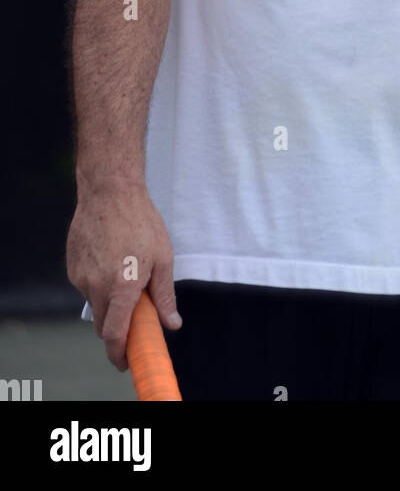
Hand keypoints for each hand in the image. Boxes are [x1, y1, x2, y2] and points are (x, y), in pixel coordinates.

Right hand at [66, 184, 181, 370]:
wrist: (109, 191)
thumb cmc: (142, 222)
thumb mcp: (163, 257)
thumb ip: (165, 295)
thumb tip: (172, 324)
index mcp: (122, 286)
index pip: (114, 335)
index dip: (118, 354)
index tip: (125, 362)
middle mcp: (97, 286)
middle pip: (103, 325)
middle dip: (117, 329)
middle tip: (135, 317)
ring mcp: (81, 277)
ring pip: (95, 304)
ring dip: (109, 302)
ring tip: (126, 272)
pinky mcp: (72, 267)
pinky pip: (86, 286)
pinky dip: (99, 284)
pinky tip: (111, 260)